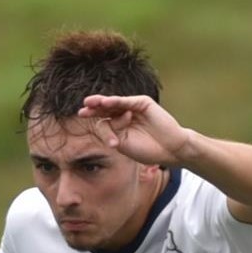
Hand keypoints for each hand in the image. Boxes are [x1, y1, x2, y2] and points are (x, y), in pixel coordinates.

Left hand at [78, 94, 193, 167]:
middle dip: (93, 110)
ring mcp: (133, 107)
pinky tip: (106, 102)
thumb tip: (100, 123)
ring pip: (114, 104)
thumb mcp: (123, 144)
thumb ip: (112, 133)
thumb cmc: (147, 150)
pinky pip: (126, 101)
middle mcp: (124, 114)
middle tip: (82, 112)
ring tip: (90, 103)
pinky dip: (116, 102)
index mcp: (119, 126)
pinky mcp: (143, 103)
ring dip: (101, 103)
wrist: (170, 150)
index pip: (102, 121)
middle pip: (105, 110)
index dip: (98, 126)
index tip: (98, 132)